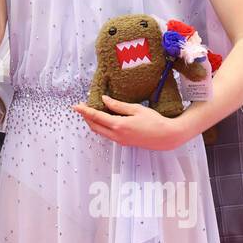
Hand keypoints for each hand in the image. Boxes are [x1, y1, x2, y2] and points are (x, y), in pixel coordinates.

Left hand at [73, 96, 190, 150]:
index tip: (76, 106)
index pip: (96, 117)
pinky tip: (104, 119)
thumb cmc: (154, 121)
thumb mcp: (136, 109)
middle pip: (94, 126)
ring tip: (91, 111)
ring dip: (93, 122)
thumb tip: (104, 100)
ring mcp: (120, 141)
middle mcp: (117, 135)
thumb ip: (118, 105)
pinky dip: (101, 126)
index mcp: (118, 125)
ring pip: (100, 131)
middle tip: (83, 107)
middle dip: (86, 117)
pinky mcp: (124, 143)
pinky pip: (107, 134)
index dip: (84, 111)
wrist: (167, 137)